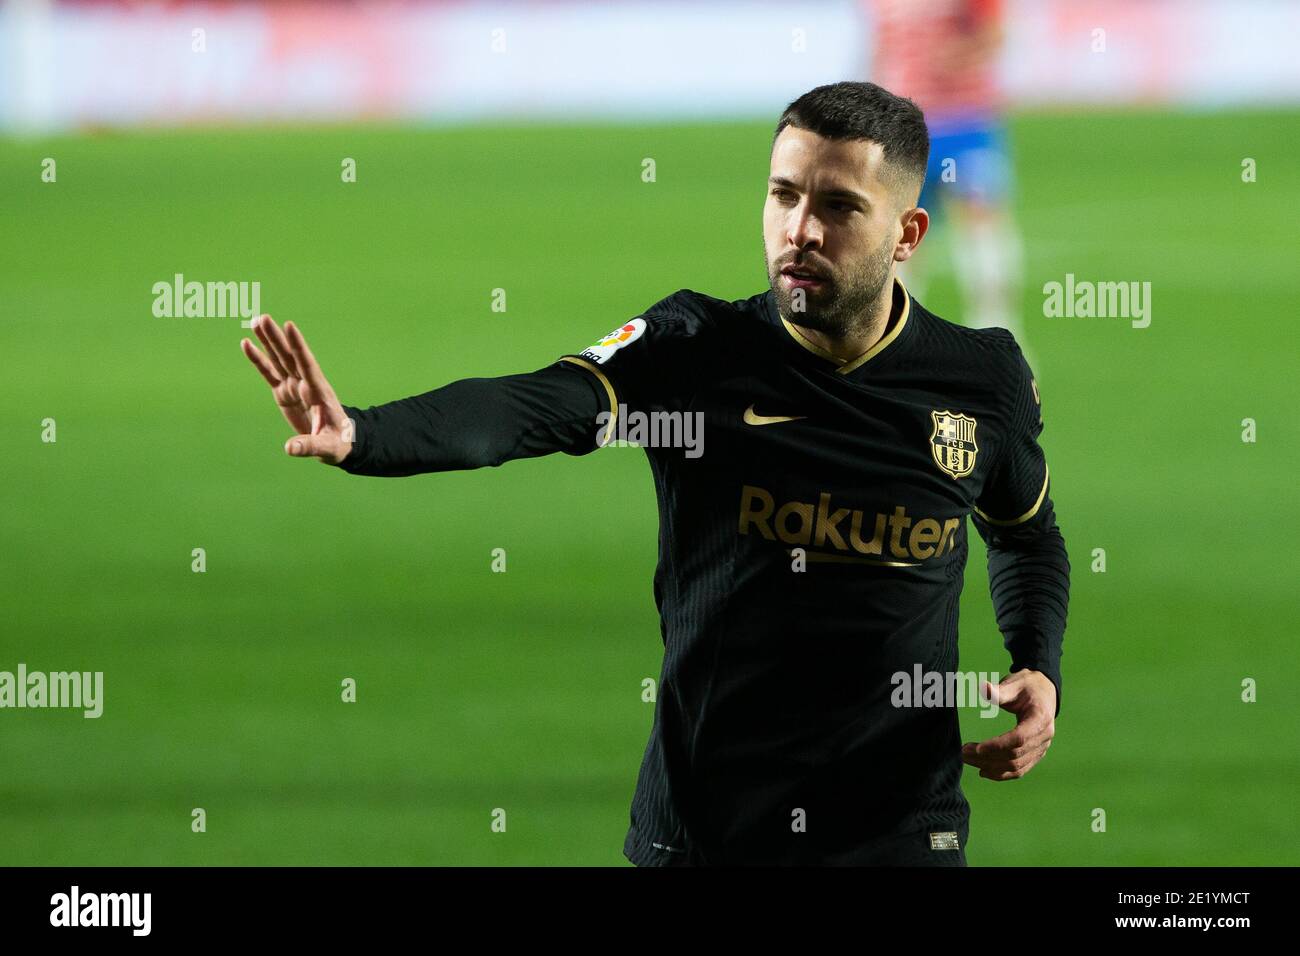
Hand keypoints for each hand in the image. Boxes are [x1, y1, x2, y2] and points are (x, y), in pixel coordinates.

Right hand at [240, 314, 353, 464]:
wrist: (337, 441)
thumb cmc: (337, 443)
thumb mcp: (326, 447)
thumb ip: (309, 446)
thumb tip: (290, 449)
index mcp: (319, 392)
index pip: (307, 365)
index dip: (299, 346)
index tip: (290, 326)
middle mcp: (306, 384)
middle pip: (290, 357)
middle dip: (277, 338)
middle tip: (263, 318)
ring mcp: (294, 386)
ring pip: (279, 360)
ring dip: (268, 341)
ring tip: (255, 321)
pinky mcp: (284, 393)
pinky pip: (269, 373)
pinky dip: (258, 359)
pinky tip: (247, 344)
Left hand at [960, 669, 1055, 780]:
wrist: (1044, 691)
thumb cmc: (1026, 686)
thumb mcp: (1013, 684)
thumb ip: (998, 691)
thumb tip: (983, 687)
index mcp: (1040, 718)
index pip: (1019, 738)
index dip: (997, 746)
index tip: (976, 748)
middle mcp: (1044, 736)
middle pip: (1015, 755)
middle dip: (988, 758)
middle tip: (963, 752)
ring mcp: (1042, 747)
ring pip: (1016, 766)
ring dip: (991, 767)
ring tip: (968, 760)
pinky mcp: (1036, 753)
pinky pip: (1020, 769)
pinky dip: (1002, 774)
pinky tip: (983, 771)